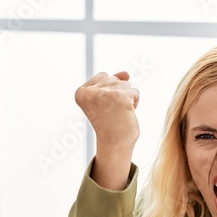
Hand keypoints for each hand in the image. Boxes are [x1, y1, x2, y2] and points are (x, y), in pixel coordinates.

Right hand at [75, 71, 139, 189]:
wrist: (115, 144)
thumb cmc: (110, 122)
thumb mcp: (105, 98)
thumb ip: (113, 80)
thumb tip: (125, 73)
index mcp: (81, 92)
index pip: (103, 75)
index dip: (109, 92)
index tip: (104, 108)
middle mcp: (90, 92)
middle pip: (114, 79)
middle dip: (118, 94)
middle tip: (111, 112)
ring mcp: (105, 93)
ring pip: (126, 85)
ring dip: (127, 99)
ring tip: (118, 113)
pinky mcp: (120, 97)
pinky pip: (135, 92)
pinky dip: (134, 103)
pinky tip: (126, 114)